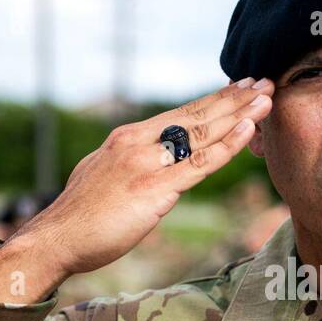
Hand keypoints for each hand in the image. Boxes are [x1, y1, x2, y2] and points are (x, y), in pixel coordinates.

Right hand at [0, 78, 272, 303]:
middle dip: (232, 99)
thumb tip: (148, 167)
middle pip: (195, 116)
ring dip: (239, 114)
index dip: (211, 101)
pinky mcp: (154, 189)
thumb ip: (130, 167)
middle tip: (263, 82)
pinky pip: (199, 163)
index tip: (238, 88)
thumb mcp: (105, 177)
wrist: (56, 238)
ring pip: (202, 133)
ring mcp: (147, 164)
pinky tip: (248, 129)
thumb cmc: (80, 217)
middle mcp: (139, 143)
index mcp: (127, 138)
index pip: (179, 114)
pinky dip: (227, 145)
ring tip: (266, 98)